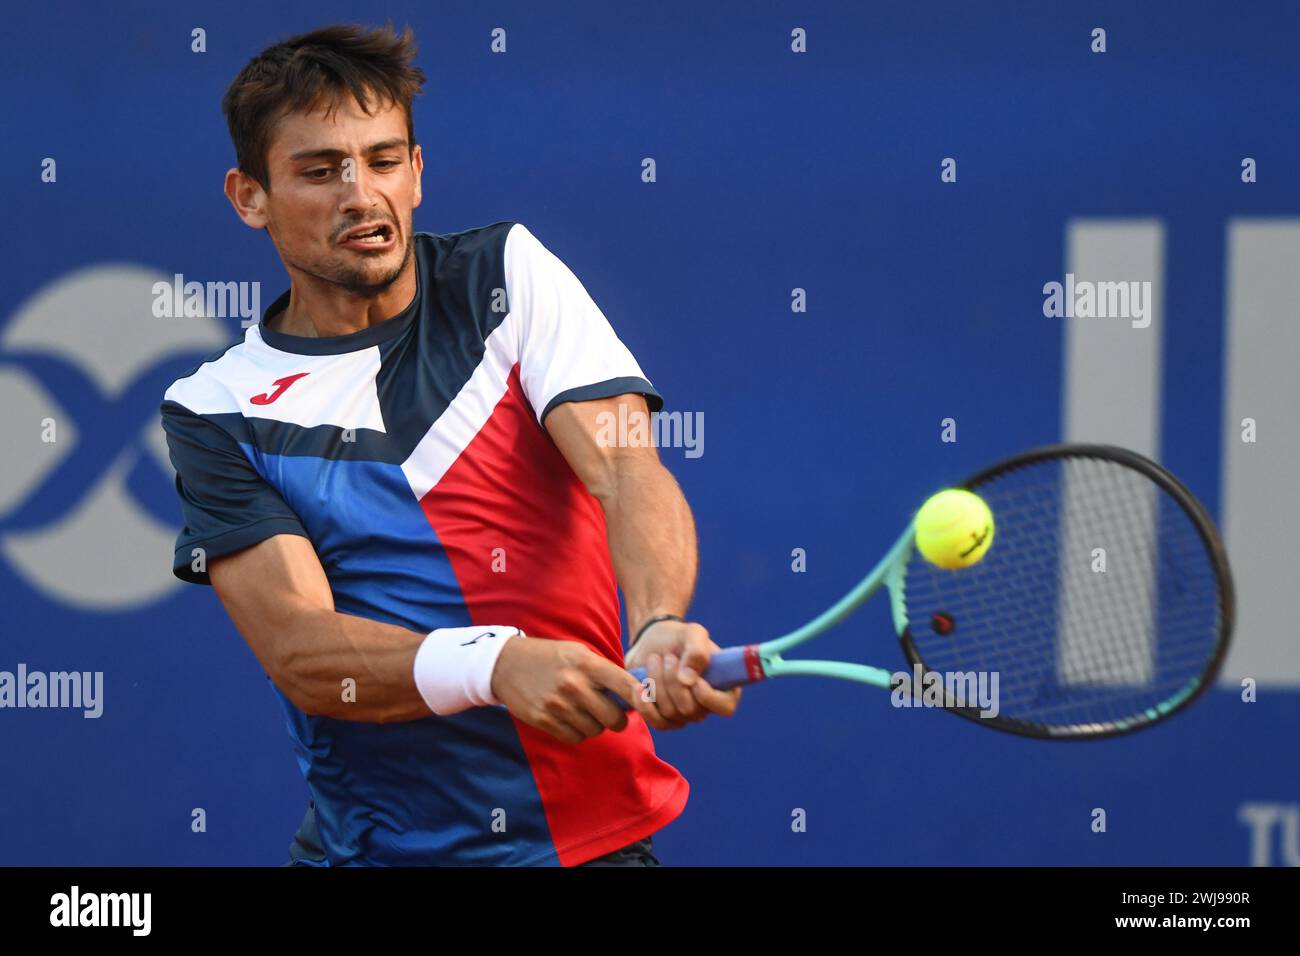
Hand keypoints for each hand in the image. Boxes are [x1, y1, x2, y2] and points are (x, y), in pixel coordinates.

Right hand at [490, 634, 671, 743]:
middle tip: (611, 714)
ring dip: (595, 726)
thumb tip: (635, 692)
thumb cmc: (550, 657)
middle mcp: (575, 686)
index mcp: (587, 665)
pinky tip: (570, 718)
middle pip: (614, 719)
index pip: (627, 687)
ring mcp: (559, 705)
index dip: (643, 699)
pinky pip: (575, 738)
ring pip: (595, 731)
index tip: (648, 705)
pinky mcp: (545, 721)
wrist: (506, 664)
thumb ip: (605, 671)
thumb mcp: (578, 653)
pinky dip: (577, 733)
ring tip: (585, 712)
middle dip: (617, 720)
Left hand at [624, 619, 741, 729]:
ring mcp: (684, 715)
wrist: (653, 641)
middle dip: (673, 681)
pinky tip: (638, 686)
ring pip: (670, 713)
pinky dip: (643, 704)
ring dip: (657, 684)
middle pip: (690, 709)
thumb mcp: (693, 633)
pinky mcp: (663, 717)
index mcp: (724, 687)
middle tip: (667, 657)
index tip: (693, 677)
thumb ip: (697, 651)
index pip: (725, 707)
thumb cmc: (679, 637)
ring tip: (653, 660)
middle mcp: (706, 706)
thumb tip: (688, 681)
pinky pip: (655, 722)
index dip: (707, 696)